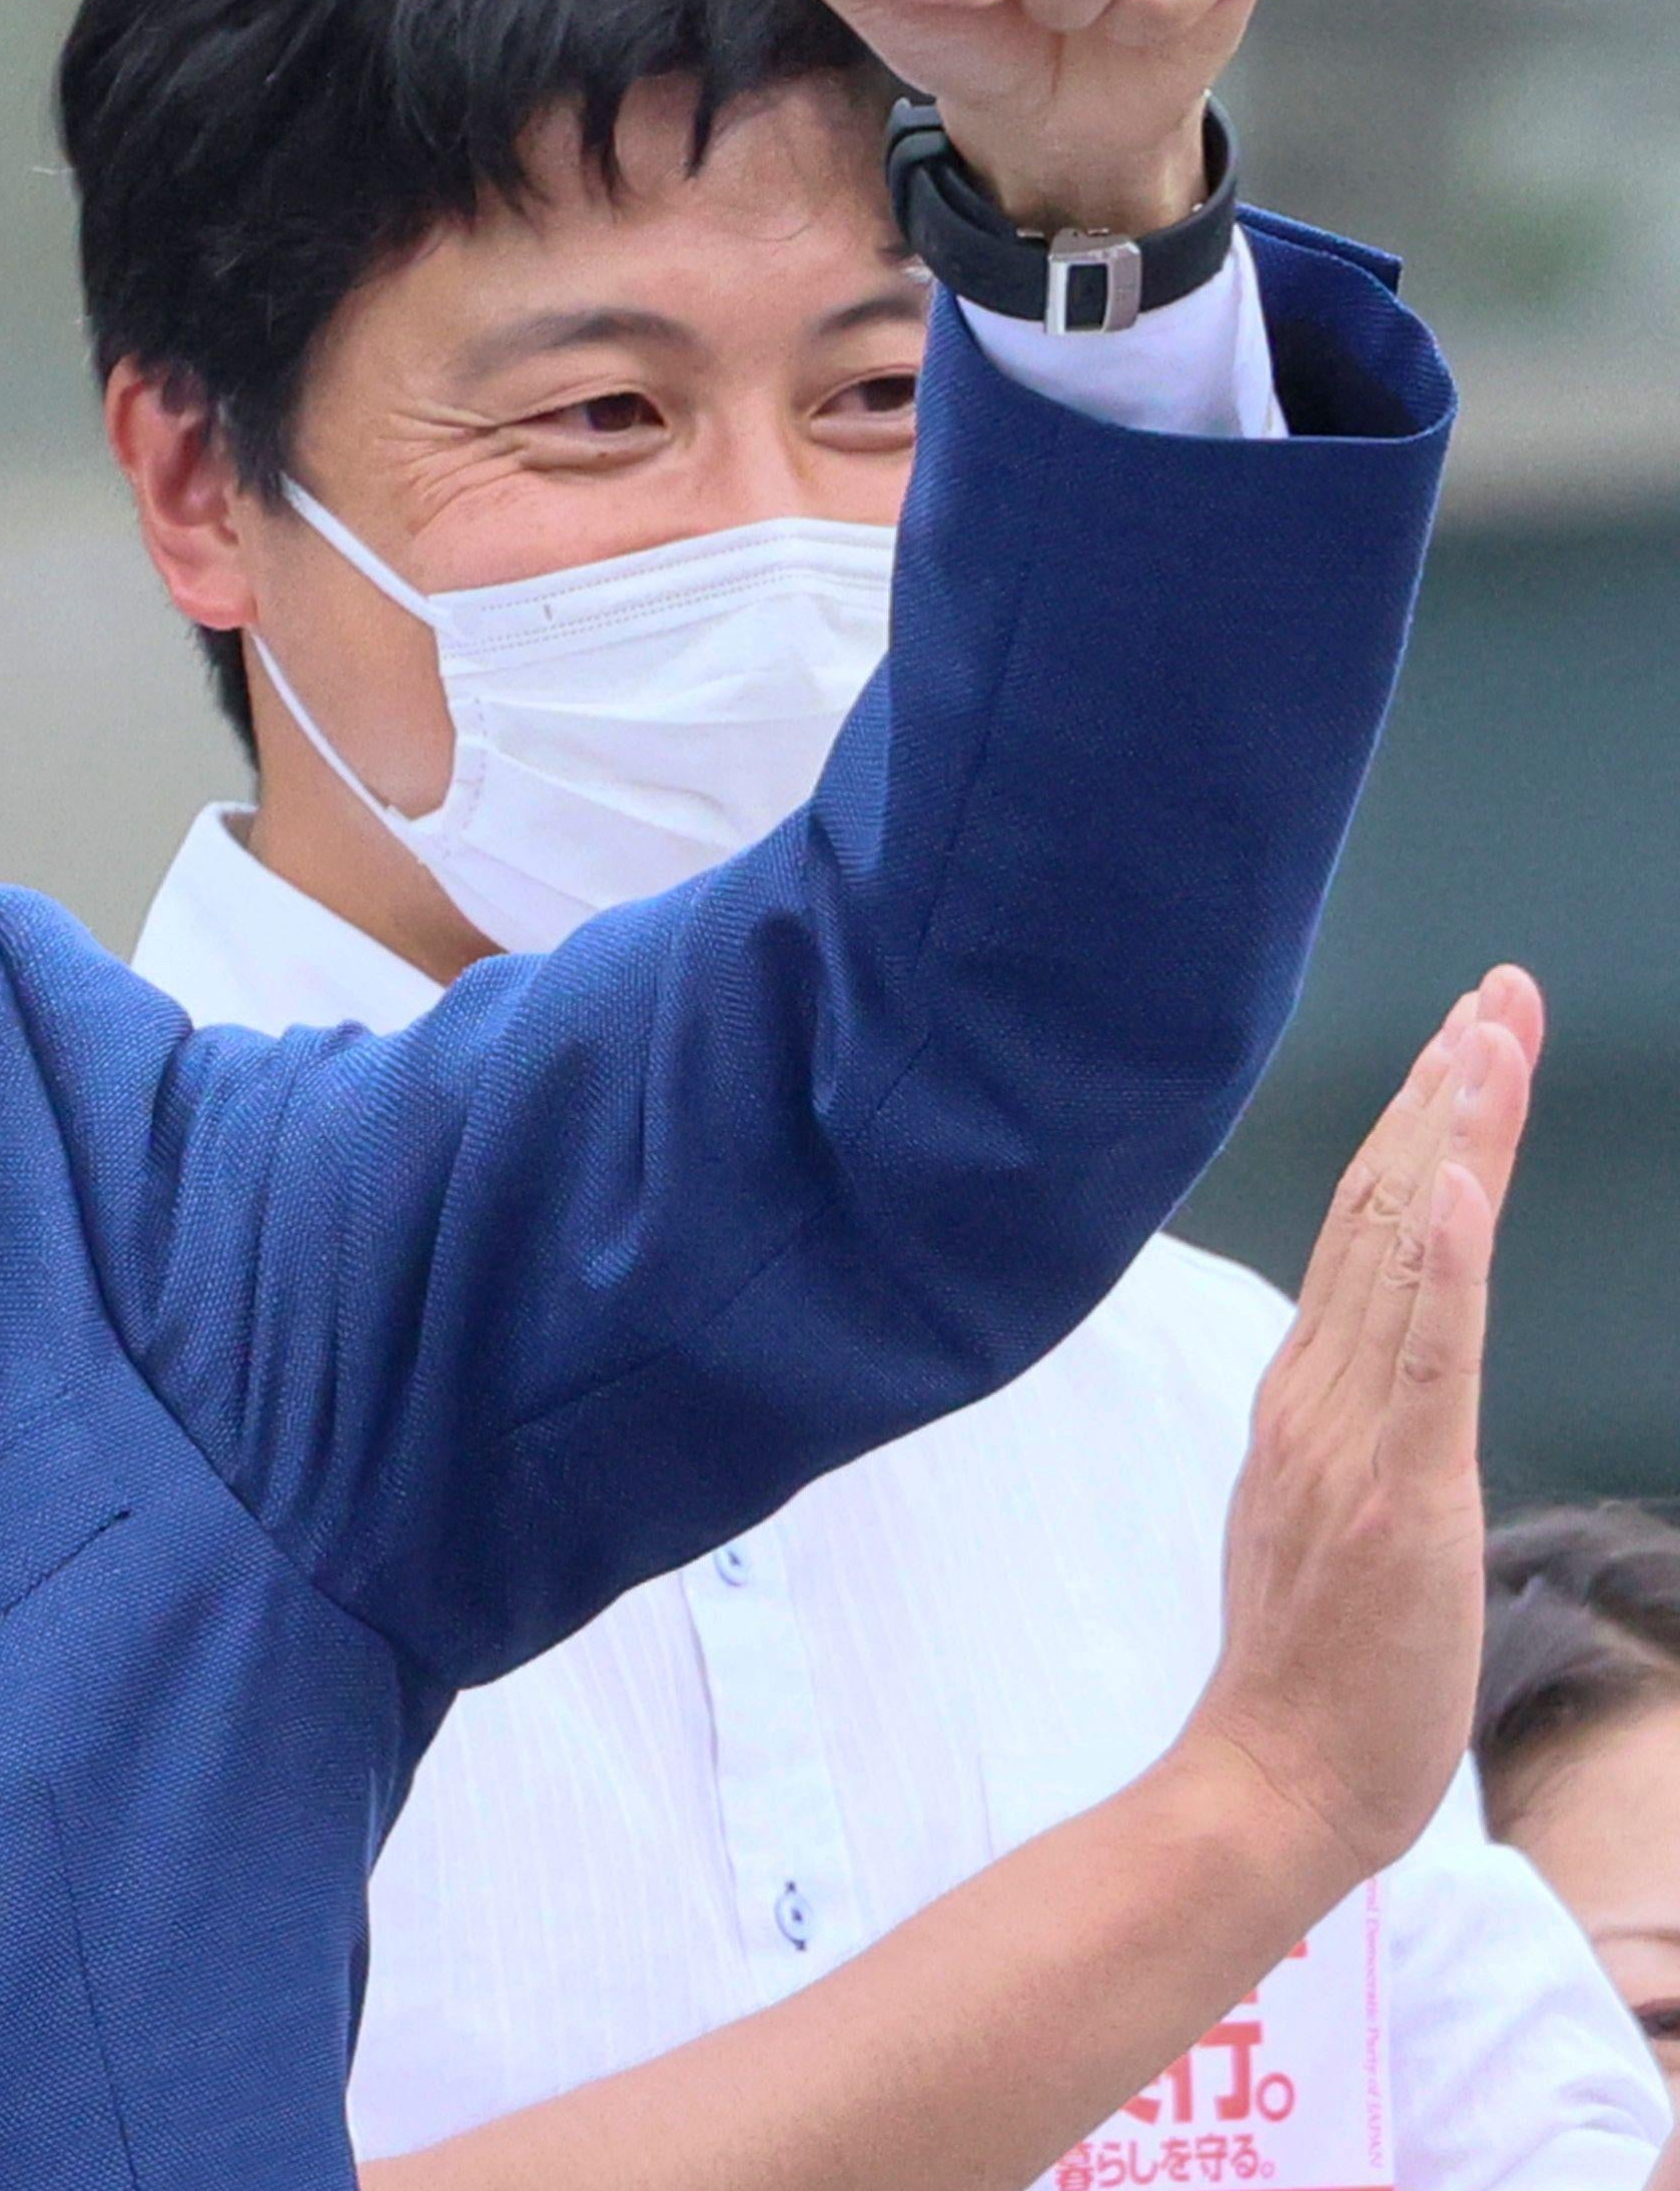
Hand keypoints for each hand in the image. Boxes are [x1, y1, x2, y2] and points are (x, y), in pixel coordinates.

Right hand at [1176, 967, 1542, 1901]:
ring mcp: (1349, 1435)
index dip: (1419, 1125)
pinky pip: (1419, 1354)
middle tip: (1498, 990)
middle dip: (1447, 1093)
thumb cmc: (1319, 1676)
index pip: (1369, 1229)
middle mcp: (1318, 1392)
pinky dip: (1434, 1257)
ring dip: (1451, 1136)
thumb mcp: (1331, 1523)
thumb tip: (1377, 1381)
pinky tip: (1452, 1181)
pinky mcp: (1392, 1488)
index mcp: (1306, 1397)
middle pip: (1385, 1210)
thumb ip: (1350, 1438)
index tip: (1465, 1037)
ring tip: (1490, 1036)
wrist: (1274, 1780)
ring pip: (1405, 1254)